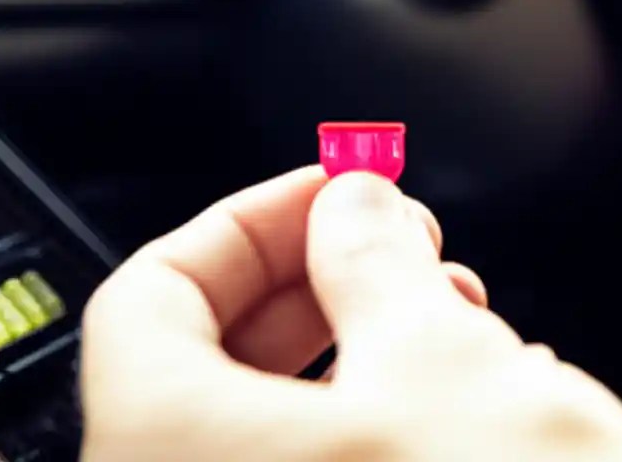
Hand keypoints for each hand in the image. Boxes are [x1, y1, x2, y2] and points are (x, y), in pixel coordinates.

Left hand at [81, 167, 621, 461]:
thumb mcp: (439, 356)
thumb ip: (373, 259)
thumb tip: (351, 205)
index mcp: (165, 446)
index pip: (154, 292)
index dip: (250, 220)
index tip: (333, 185)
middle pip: (215, 358)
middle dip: (320, 279)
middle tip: (398, 239)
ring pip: (278, 425)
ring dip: (363, 347)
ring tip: (456, 314)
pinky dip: (382, 426)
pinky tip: (468, 401)